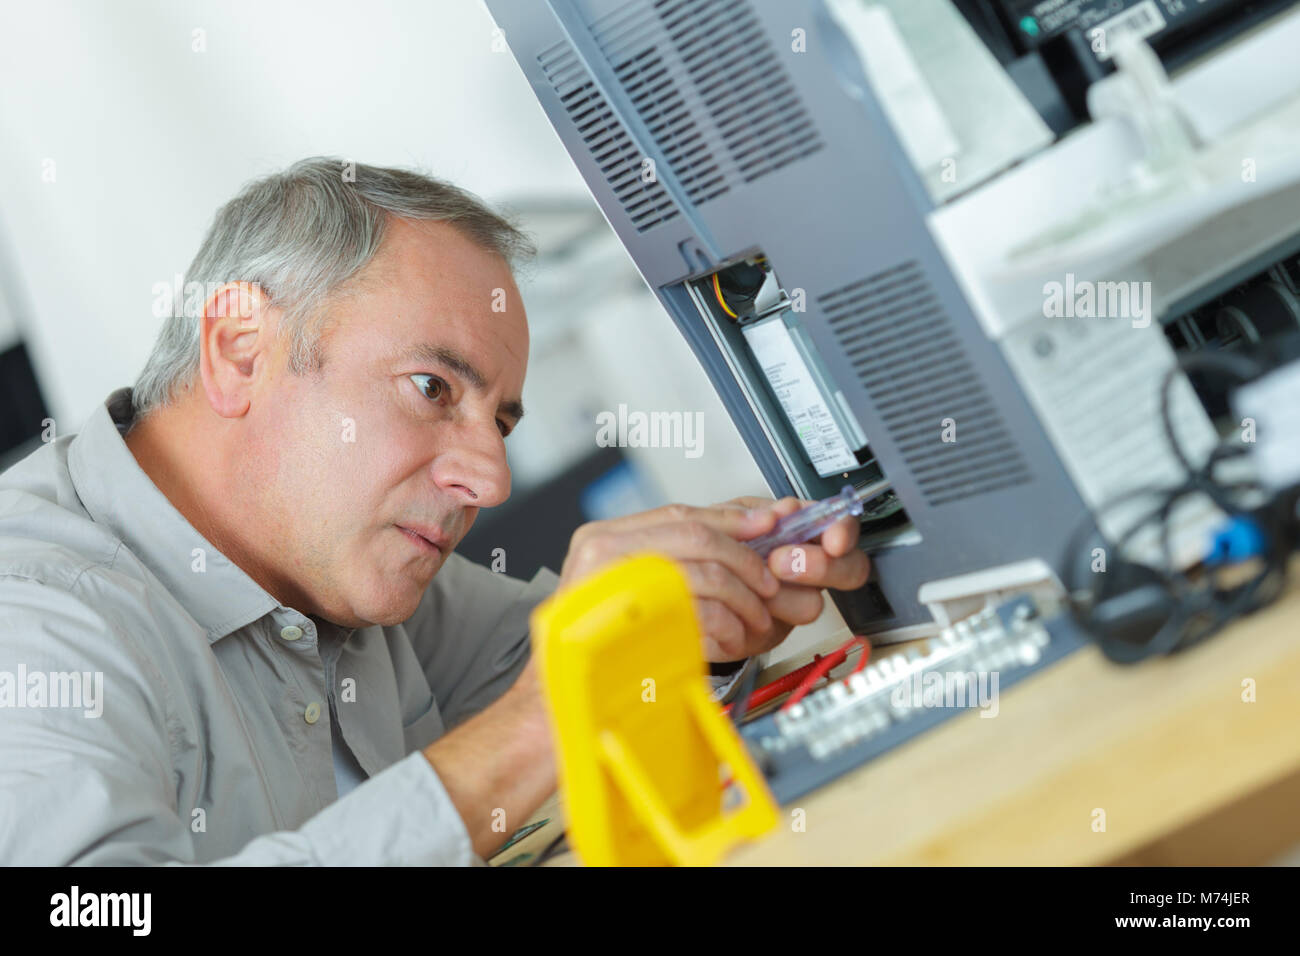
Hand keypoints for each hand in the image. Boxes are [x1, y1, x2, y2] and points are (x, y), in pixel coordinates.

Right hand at [557, 497, 869, 660]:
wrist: (561, 705)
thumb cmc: (603, 650)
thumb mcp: (644, 590)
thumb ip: (686, 557)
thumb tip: (749, 526)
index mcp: (605, 539)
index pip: (681, 514)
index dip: (732, 519)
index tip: (770, 522)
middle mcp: (600, 555)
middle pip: (695, 537)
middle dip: (745, 559)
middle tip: (769, 584)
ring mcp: (609, 587)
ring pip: (700, 574)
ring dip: (742, 599)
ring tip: (754, 619)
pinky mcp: (630, 626)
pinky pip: (694, 616)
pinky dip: (726, 628)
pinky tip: (733, 641)